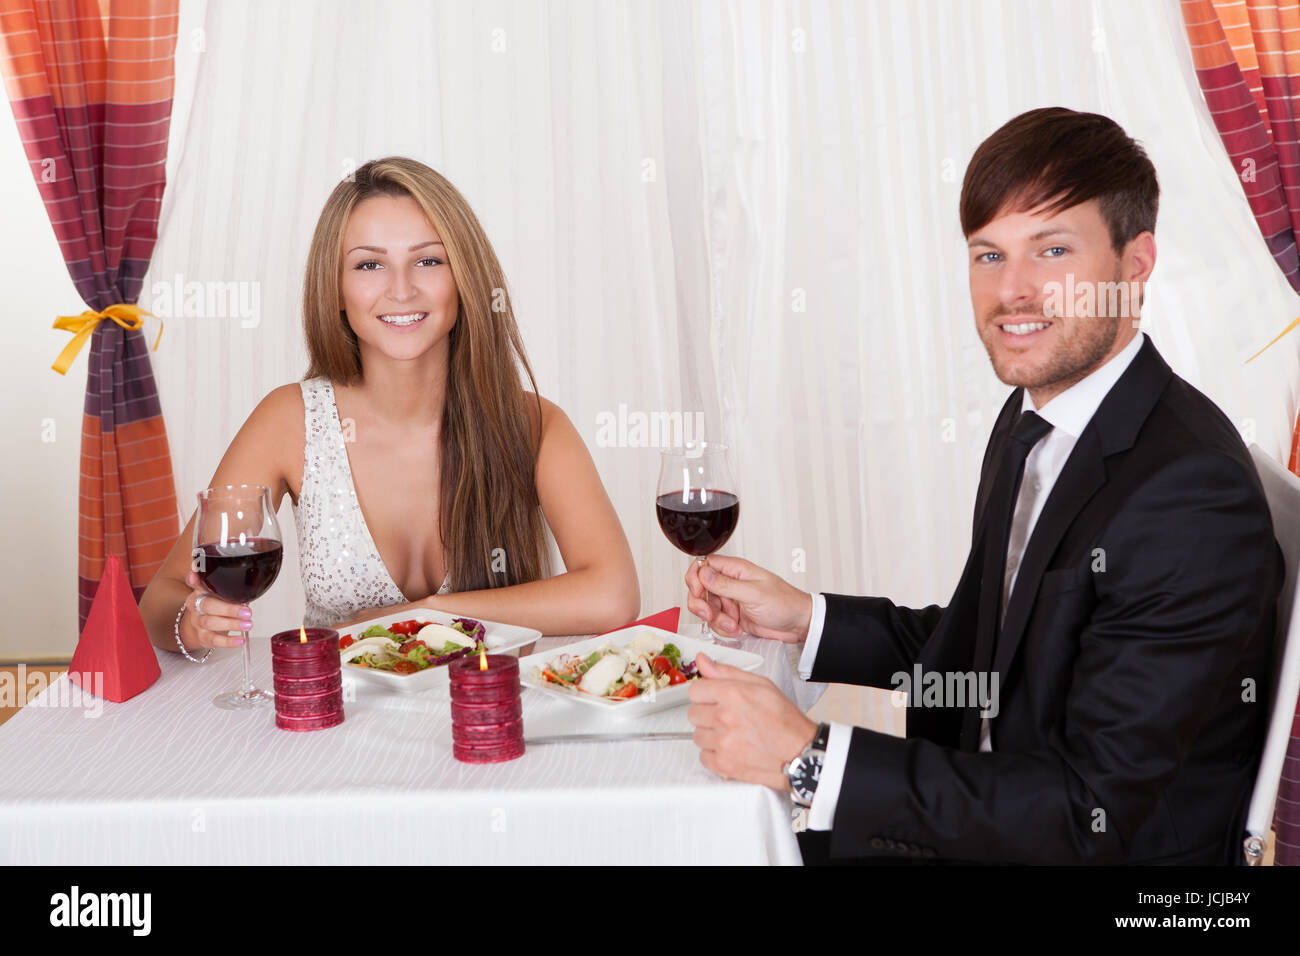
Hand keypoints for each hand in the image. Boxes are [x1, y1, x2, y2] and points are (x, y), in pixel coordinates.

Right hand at [180, 572, 250, 648]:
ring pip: (211, 623)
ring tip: (247, 624)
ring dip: (232, 624)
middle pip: (208, 605)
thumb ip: (227, 589)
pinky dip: (228, 641)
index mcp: (199, 592)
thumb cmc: (213, 607)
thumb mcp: (216, 595)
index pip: (197, 584)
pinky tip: (239, 640)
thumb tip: (251, 586)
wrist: (197, 628)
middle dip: (229, 609)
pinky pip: (214, 640)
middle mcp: (196, 606)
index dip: (194, 580)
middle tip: (247, 612)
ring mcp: (198, 622)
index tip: (194, 577)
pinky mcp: (202, 637)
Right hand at [685, 554, 813, 642]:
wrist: (797, 624)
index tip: (698, 592)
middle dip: (701, 603)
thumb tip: (703, 573)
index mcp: (736, 570)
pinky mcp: (732, 616)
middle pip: (699, 588)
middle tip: (709, 613)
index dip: (696, 578)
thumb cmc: (784, 603)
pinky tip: (737, 629)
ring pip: (706, 607)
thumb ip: (726, 584)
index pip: (704, 565)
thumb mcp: (754, 593)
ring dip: (715, 619)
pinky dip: (723, 628)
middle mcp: (730, 583)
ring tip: (732, 624)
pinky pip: (716, 622)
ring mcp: (730, 600)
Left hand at [687, 654, 816, 790]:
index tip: (714, 699)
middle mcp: (724, 718)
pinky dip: (715, 754)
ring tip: (732, 734)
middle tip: (728, 717)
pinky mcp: (724, 765)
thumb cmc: (785, 720)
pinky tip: (731, 749)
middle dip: (708, 714)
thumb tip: (702, 660)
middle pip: (693, 713)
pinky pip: (703, 756)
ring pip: (697, 735)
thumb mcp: (761, 685)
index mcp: (733, 694)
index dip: (705, 694)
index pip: (695, 690)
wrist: (801, 752)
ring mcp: (723, 743)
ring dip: (711, 735)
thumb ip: (727, 672)